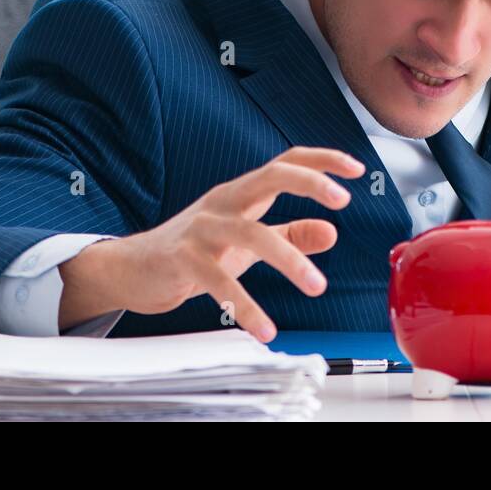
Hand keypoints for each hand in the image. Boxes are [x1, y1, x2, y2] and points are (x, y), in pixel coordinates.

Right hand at [58, 147, 365, 340]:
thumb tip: (332, 231)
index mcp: (242, 193)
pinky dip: (246, 306)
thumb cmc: (195, 249)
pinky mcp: (183, 259)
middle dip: (309, 183)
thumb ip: (290, 233)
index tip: (356, 168)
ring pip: (251, 232)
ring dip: (289, 259)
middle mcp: (224, 201)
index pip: (286, 162)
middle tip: (342, 201)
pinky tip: (266, 328)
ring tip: (316, 286)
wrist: (134, 269)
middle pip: (270, 175)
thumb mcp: (248, 239)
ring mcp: (202, 227)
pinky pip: (219, 282)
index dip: (321, 161)